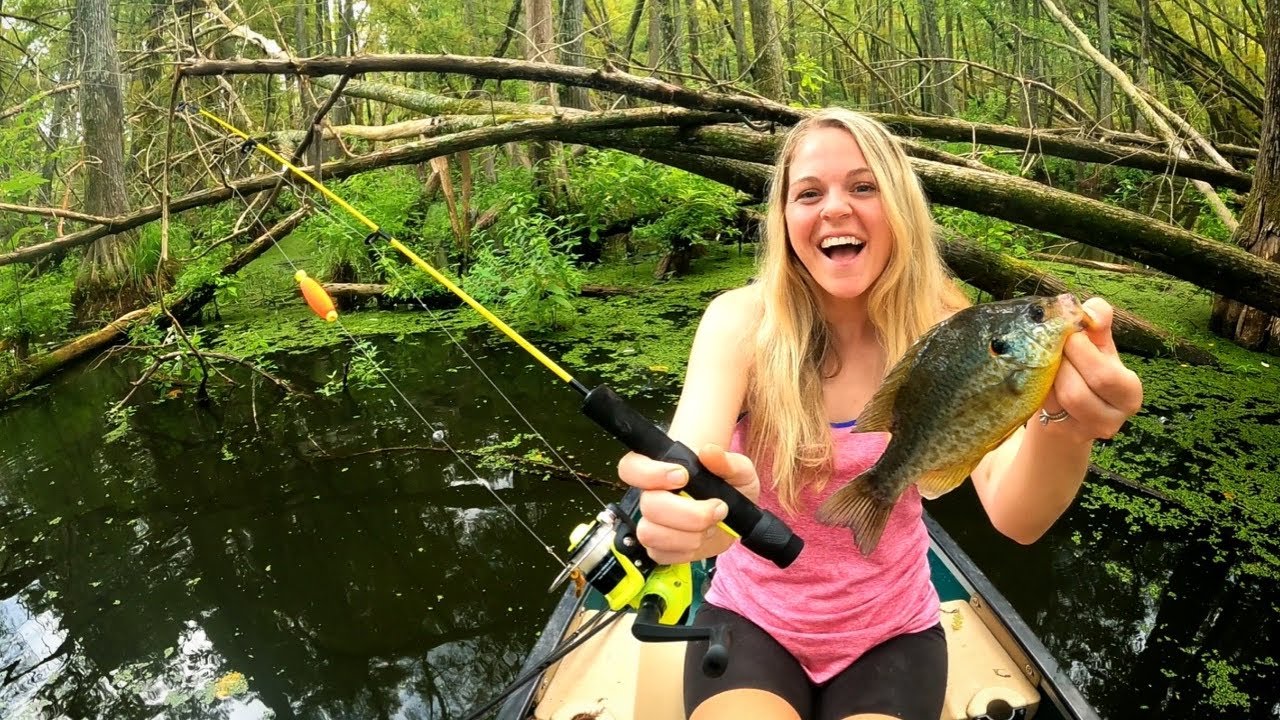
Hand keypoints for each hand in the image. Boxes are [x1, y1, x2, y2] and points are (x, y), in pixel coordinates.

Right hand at [617, 443, 759, 564]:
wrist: (734, 512)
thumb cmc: (730, 484)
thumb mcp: (738, 469)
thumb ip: (726, 461)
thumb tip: (709, 452)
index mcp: (659, 470)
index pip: (631, 468)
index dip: (650, 474)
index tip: (682, 476)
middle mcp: (650, 496)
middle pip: (648, 505)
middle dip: (688, 513)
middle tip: (717, 507)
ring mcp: (651, 524)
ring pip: (651, 534)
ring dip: (688, 534)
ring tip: (711, 525)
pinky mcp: (658, 549)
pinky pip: (661, 554)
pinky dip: (687, 549)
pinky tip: (702, 538)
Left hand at [1044, 297, 1143, 442]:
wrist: (1070, 400)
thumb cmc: (1087, 365)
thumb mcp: (1098, 342)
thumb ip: (1098, 320)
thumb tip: (1091, 309)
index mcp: (1129, 392)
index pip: (1104, 376)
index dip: (1081, 352)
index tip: (1069, 336)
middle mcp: (1111, 419)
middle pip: (1076, 393)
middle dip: (1059, 365)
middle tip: (1053, 348)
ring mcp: (1084, 431)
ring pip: (1056, 402)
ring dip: (1046, 376)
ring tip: (1048, 361)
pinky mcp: (1060, 434)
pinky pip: (1042, 408)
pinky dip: (1037, 388)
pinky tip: (1039, 377)